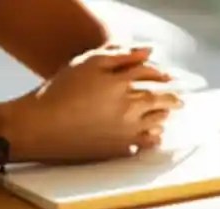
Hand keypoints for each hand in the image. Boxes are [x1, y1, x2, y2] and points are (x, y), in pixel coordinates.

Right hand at [0, 45, 184, 162]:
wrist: (41, 126)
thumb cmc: (60, 90)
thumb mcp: (87, 64)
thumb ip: (120, 55)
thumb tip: (149, 51)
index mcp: (121, 83)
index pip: (152, 75)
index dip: (161, 74)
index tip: (167, 76)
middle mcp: (130, 107)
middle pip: (162, 99)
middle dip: (172, 96)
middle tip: (179, 98)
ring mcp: (128, 129)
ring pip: (159, 120)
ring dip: (165, 114)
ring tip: (166, 112)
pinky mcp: (122, 147)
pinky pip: (148, 142)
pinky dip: (155, 136)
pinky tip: (154, 132)